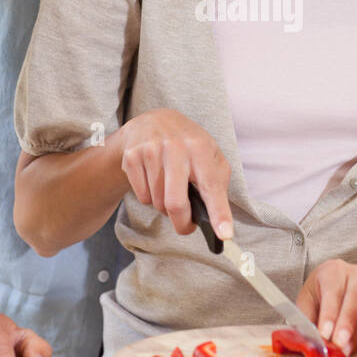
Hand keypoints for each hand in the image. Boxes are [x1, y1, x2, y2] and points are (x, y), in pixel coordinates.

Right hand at [118, 109, 232, 238]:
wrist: (153, 121)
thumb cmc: (188, 145)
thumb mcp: (210, 155)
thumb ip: (218, 182)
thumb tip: (221, 219)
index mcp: (201, 148)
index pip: (212, 186)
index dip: (219, 213)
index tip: (224, 235)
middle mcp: (176, 147)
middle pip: (176, 203)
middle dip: (182, 223)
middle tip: (185, 226)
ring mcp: (151, 150)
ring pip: (157, 202)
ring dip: (164, 206)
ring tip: (169, 189)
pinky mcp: (132, 156)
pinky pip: (142, 196)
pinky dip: (149, 197)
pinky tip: (153, 180)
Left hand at [296, 258, 356, 355]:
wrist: (346, 282)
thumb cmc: (322, 292)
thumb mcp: (308, 300)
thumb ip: (307, 318)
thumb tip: (307, 342)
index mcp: (334, 271)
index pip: (333, 290)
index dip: (329, 313)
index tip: (325, 333)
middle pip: (355, 297)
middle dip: (346, 322)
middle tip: (338, 343)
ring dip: (356, 333)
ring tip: (345, 350)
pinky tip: (356, 347)